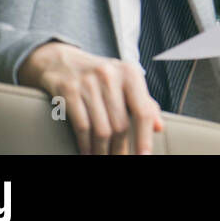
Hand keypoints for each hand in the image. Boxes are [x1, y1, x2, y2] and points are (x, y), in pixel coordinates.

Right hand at [18, 41, 162, 154]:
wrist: (62, 61)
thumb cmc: (99, 75)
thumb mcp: (125, 81)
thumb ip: (144, 102)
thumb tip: (158, 127)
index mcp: (130, 74)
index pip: (143, 111)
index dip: (145, 137)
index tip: (144, 155)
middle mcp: (110, 76)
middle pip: (121, 125)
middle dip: (121, 149)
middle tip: (120, 159)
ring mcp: (88, 83)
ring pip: (101, 130)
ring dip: (103, 151)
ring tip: (104, 158)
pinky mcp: (68, 91)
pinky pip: (81, 127)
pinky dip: (86, 144)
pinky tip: (88, 152)